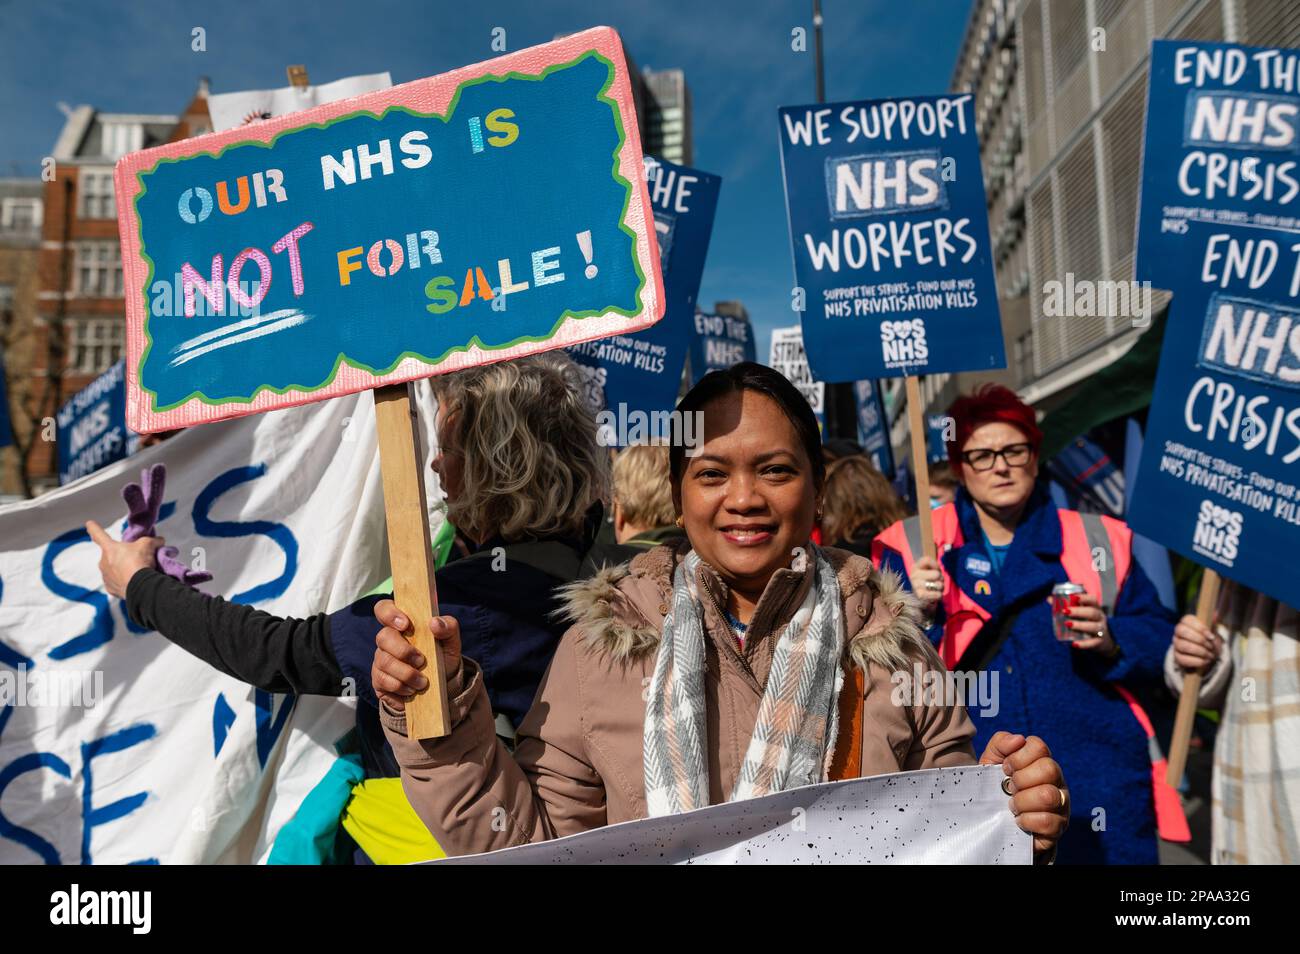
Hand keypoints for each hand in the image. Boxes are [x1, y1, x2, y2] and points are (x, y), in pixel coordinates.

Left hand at [85, 520, 164, 598]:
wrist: (141, 586)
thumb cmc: (140, 562)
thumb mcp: (149, 544)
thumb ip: (153, 540)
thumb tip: (159, 541)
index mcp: (109, 548)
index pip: (98, 534)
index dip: (94, 528)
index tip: (89, 524)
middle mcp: (103, 562)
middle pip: (110, 555)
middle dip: (120, 555)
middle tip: (134, 558)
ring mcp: (105, 576)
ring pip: (112, 569)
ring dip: (121, 569)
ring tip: (136, 571)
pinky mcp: (110, 588)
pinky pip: (116, 582)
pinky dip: (123, 581)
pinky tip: (133, 581)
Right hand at [370, 599, 459, 711]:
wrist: (441, 686)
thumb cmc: (442, 657)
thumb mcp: (451, 642)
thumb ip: (448, 627)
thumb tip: (435, 623)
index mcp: (402, 624)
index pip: (383, 608)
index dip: (389, 613)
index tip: (405, 625)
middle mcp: (387, 639)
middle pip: (382, 637)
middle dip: (403, 651)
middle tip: (421, 661)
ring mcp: (381, 659)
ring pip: (384, 662)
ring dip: (406, 674)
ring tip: (422, 682)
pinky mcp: (379, 680)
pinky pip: (382, 681)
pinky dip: (400, 687)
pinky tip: (411, 691)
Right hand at [909, 556, 943, 609]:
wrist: (916, 601)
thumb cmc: (925, 583)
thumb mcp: (927, 572)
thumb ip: (933, 567)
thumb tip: (938, 570)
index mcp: (915, 568)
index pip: (927, 560)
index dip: (935, 565)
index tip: (935, 570)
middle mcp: (913, 575)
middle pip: (936, 574)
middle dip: (940, 579)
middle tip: (936, 582)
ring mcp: (916, 586)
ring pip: (939, 585)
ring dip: (940, 588)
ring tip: (935, 589)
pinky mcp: (920, 596)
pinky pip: (938, 594)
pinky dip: (939, 595)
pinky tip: (934, 596)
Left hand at [979, 731, 1068, 855]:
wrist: (994, 821)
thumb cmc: (995, 787)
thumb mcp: (990, 762)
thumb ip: (1000, 743)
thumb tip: (1018, 739)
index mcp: (1040, 760)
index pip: (1039, 747)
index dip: (1017, 758)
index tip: (1005, 769)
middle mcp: (1056, 779)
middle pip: (1049, 768)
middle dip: (1021, 780)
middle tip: (1009, 789)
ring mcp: (1061, 803)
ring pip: (1048, 795)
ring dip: (1023, 802)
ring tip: (1012, 806)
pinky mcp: (1058, 827)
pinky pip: (1048, 821)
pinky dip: (1027, 821)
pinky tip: (1019, 821)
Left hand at [1066, 592, 1114, 653]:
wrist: (1102, 642)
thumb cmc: (1087, 623)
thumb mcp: (1081, 614)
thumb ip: (1066, 606)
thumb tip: (1049, 598)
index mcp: (1095, 608)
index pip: (1093, 600)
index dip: (1084, 598)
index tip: (1073, 597)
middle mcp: (1100, 618)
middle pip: (1093, 613)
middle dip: (1079, 611)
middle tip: (1065, 611)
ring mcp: (1101, 630)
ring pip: (1094, 627)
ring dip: (1081, 625)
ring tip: (1068, 624)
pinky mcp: (1099, 642)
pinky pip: (1093, 643)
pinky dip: (1084, 644)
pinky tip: (1074, 644)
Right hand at [1173, 613, 1220, 672]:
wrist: (1208, 653)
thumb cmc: (1210, 638)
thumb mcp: (1213, 629)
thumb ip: (1213, 622)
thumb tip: (1215, 615)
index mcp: (1186, 622)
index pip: (1187, 620)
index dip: (1199, 627)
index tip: (1211, 636)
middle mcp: (1178, 632)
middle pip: (1182, 631)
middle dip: (1199, 639)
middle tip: (1210, 645)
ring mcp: (1176, 644)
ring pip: (1183, 646)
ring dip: (1200, 651)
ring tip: (1210, 654)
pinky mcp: (1177, 657)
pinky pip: (1184, 659)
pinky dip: (1198, 661)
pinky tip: (1206, 660)